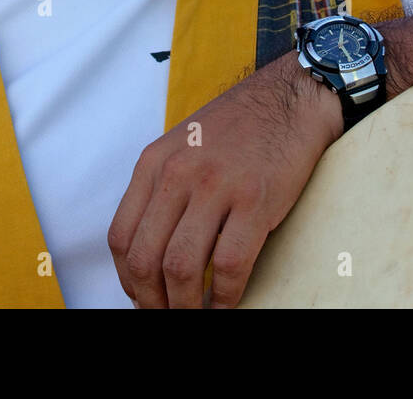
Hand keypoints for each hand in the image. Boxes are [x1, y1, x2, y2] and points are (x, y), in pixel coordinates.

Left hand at [108, 52, 341, 307]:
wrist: (290, 98)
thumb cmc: (239, 126)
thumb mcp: (184, 146)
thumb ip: (163, 188)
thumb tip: (151, 250)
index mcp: (154, 163)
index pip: (121, 236)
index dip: (127, 280)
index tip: (142, 298)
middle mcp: (178, 174)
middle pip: (144, 259)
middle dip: (152, 301)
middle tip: (166, 315)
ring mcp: (216, 186)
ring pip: (181, 268)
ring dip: (185, 306)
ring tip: (195, 314)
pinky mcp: (256, 200)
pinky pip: (229, 264)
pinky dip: (224, 296)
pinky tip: (227, 303)